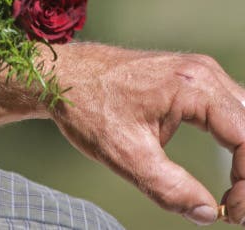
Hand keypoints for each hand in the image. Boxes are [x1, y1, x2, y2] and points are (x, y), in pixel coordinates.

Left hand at [0, 43, 244, 225]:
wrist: (59, 75)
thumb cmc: (85, 105)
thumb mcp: (123, 153)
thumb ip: (168, 187)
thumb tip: (208, 213)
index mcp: (192, 86)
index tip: (232, 211)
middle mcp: (203, 73)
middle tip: (236, 208)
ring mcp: (199, 72)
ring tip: (234, 194)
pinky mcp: (191, 78)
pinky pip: (230, 110)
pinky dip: (238, 141)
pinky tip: (231, 168)